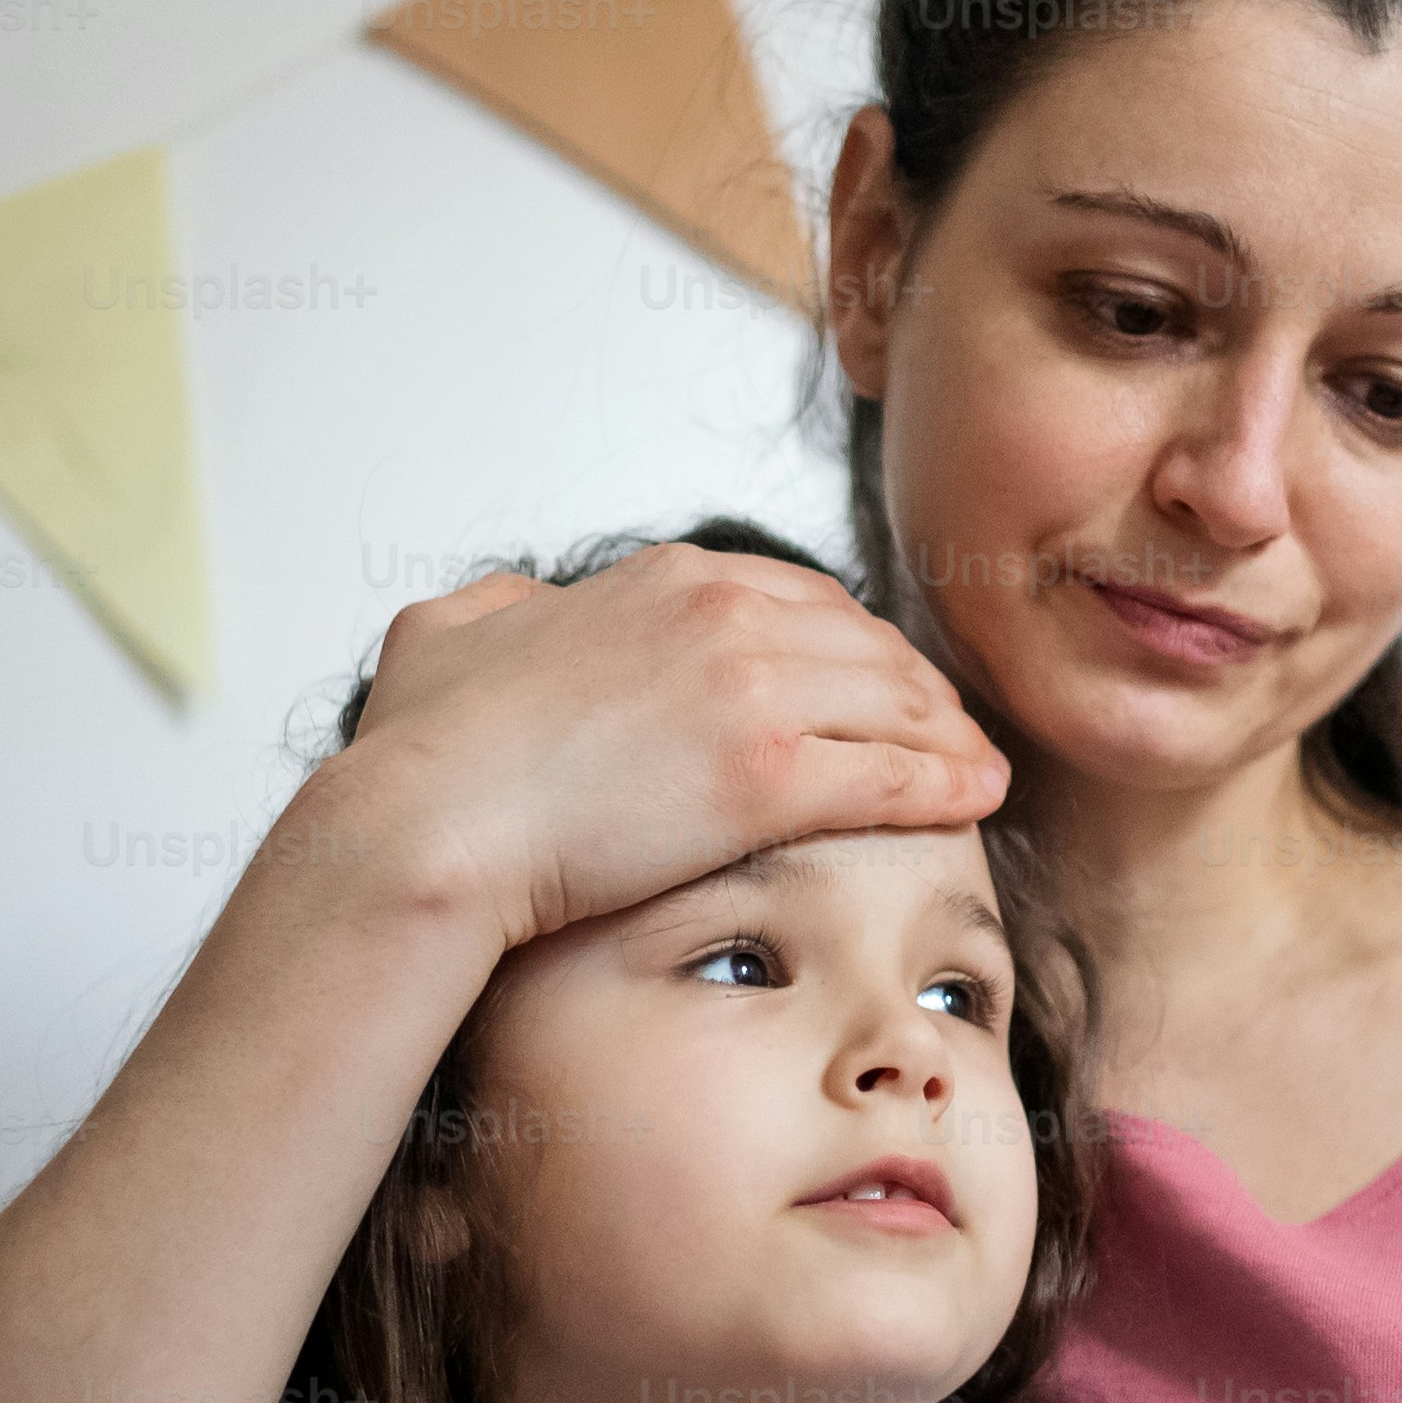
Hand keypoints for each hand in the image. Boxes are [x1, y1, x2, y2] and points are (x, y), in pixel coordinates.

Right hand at [334, 542, 1009, 953]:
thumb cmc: (424, 750)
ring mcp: (751, 690)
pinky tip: (976, 797)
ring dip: (949, 735)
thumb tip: (519, 605)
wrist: (424, 825)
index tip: (876, 682)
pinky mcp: (768, 775)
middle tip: (951, 728)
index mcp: (663, 578)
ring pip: (893, 704)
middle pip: (865, 644)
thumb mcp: (448, 634)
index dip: (853, 645)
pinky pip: (892, 773)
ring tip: (978, 767)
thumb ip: (503, 610)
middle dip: (918, 688)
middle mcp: (721, 614)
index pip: (800, 597)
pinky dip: (947, 782)